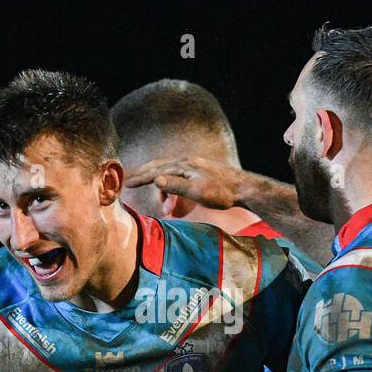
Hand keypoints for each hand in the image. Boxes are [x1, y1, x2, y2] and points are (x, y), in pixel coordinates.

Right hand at [123, 156, 255, 209]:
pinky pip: (178, 178)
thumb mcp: (197, 191)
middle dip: (144, 176)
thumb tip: (155, 180)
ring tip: (165, 209)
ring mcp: (193, 166)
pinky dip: (173, 190)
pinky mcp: (199, 172)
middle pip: (159, 167)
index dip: (140, 178)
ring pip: (169, 174)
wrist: (244, 188)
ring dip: (163, 191)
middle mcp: (187, 162)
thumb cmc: (222, 192)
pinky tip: (175, 202)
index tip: (127, 183)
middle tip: (130, 181)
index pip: (156, 171)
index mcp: (184, 165)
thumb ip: (175, 186)